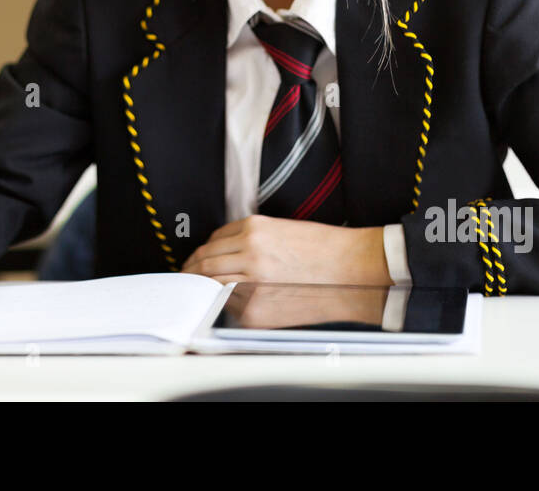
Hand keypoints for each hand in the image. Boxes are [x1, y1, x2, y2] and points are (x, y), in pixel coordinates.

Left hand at [180, 215, 390, 285]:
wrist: (352, 269)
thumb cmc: (324, 249)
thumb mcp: (281, 230)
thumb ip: (250, 240)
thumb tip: (225, 254)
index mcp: (254, 229)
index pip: (212, 241)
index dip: (202, 252)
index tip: (197, 259)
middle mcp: (249, 253)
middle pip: (205, 262)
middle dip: (192, 270)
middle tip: (186, 276)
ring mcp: (252, 282)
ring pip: (212, 283)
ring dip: (202, 287)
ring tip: (197, 291)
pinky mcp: (258, 308)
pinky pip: (230, 305)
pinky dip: (226, 304)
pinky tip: (226, 303)